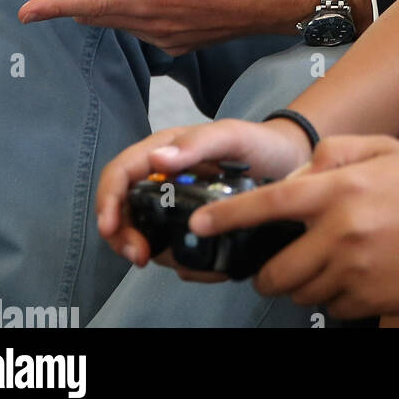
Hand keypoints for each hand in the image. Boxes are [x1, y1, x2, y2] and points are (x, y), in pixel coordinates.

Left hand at [17, 0, 313, 53]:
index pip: (90, 2)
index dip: (53, 7)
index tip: (26, 13)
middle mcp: (157, 21)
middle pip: (99, 15)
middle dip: (76, 3)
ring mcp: (170, 36)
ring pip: (121, 24)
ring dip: (105, 7)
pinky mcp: (183, 42)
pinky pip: (143, 30)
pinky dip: (131, 14)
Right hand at [96, 117, 310, 269]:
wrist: (290, 162)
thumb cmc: (260, 142)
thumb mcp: (233, 136)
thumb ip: (198, 144)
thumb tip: (156, 160)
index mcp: (166, 150)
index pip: (121, 172)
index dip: (108, 199)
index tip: (110, 229)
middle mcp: (163, 176)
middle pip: (123, 207)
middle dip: (123, 234)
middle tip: (140, 257)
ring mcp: (175, 201)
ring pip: (142, 230)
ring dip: (146, 248)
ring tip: (166, 260)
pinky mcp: (190, 222)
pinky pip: (170, 243)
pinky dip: (172, 256)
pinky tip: (192, 262)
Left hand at [189, 135, 398, 317]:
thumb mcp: (384, 149)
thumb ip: (335, 151)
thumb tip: (300, 170)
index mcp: (341, 189)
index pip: (269, 204)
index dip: (228, 217)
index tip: (199, 224)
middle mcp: (341, 232)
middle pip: (276, 270)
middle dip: (268, 272)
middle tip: (279, 262)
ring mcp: (354, 272)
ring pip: (301, 293)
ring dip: (304, 284)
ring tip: (332, 264)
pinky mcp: (369, 302)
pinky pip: (332, 309)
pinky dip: (335, 297)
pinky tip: (361, 276)